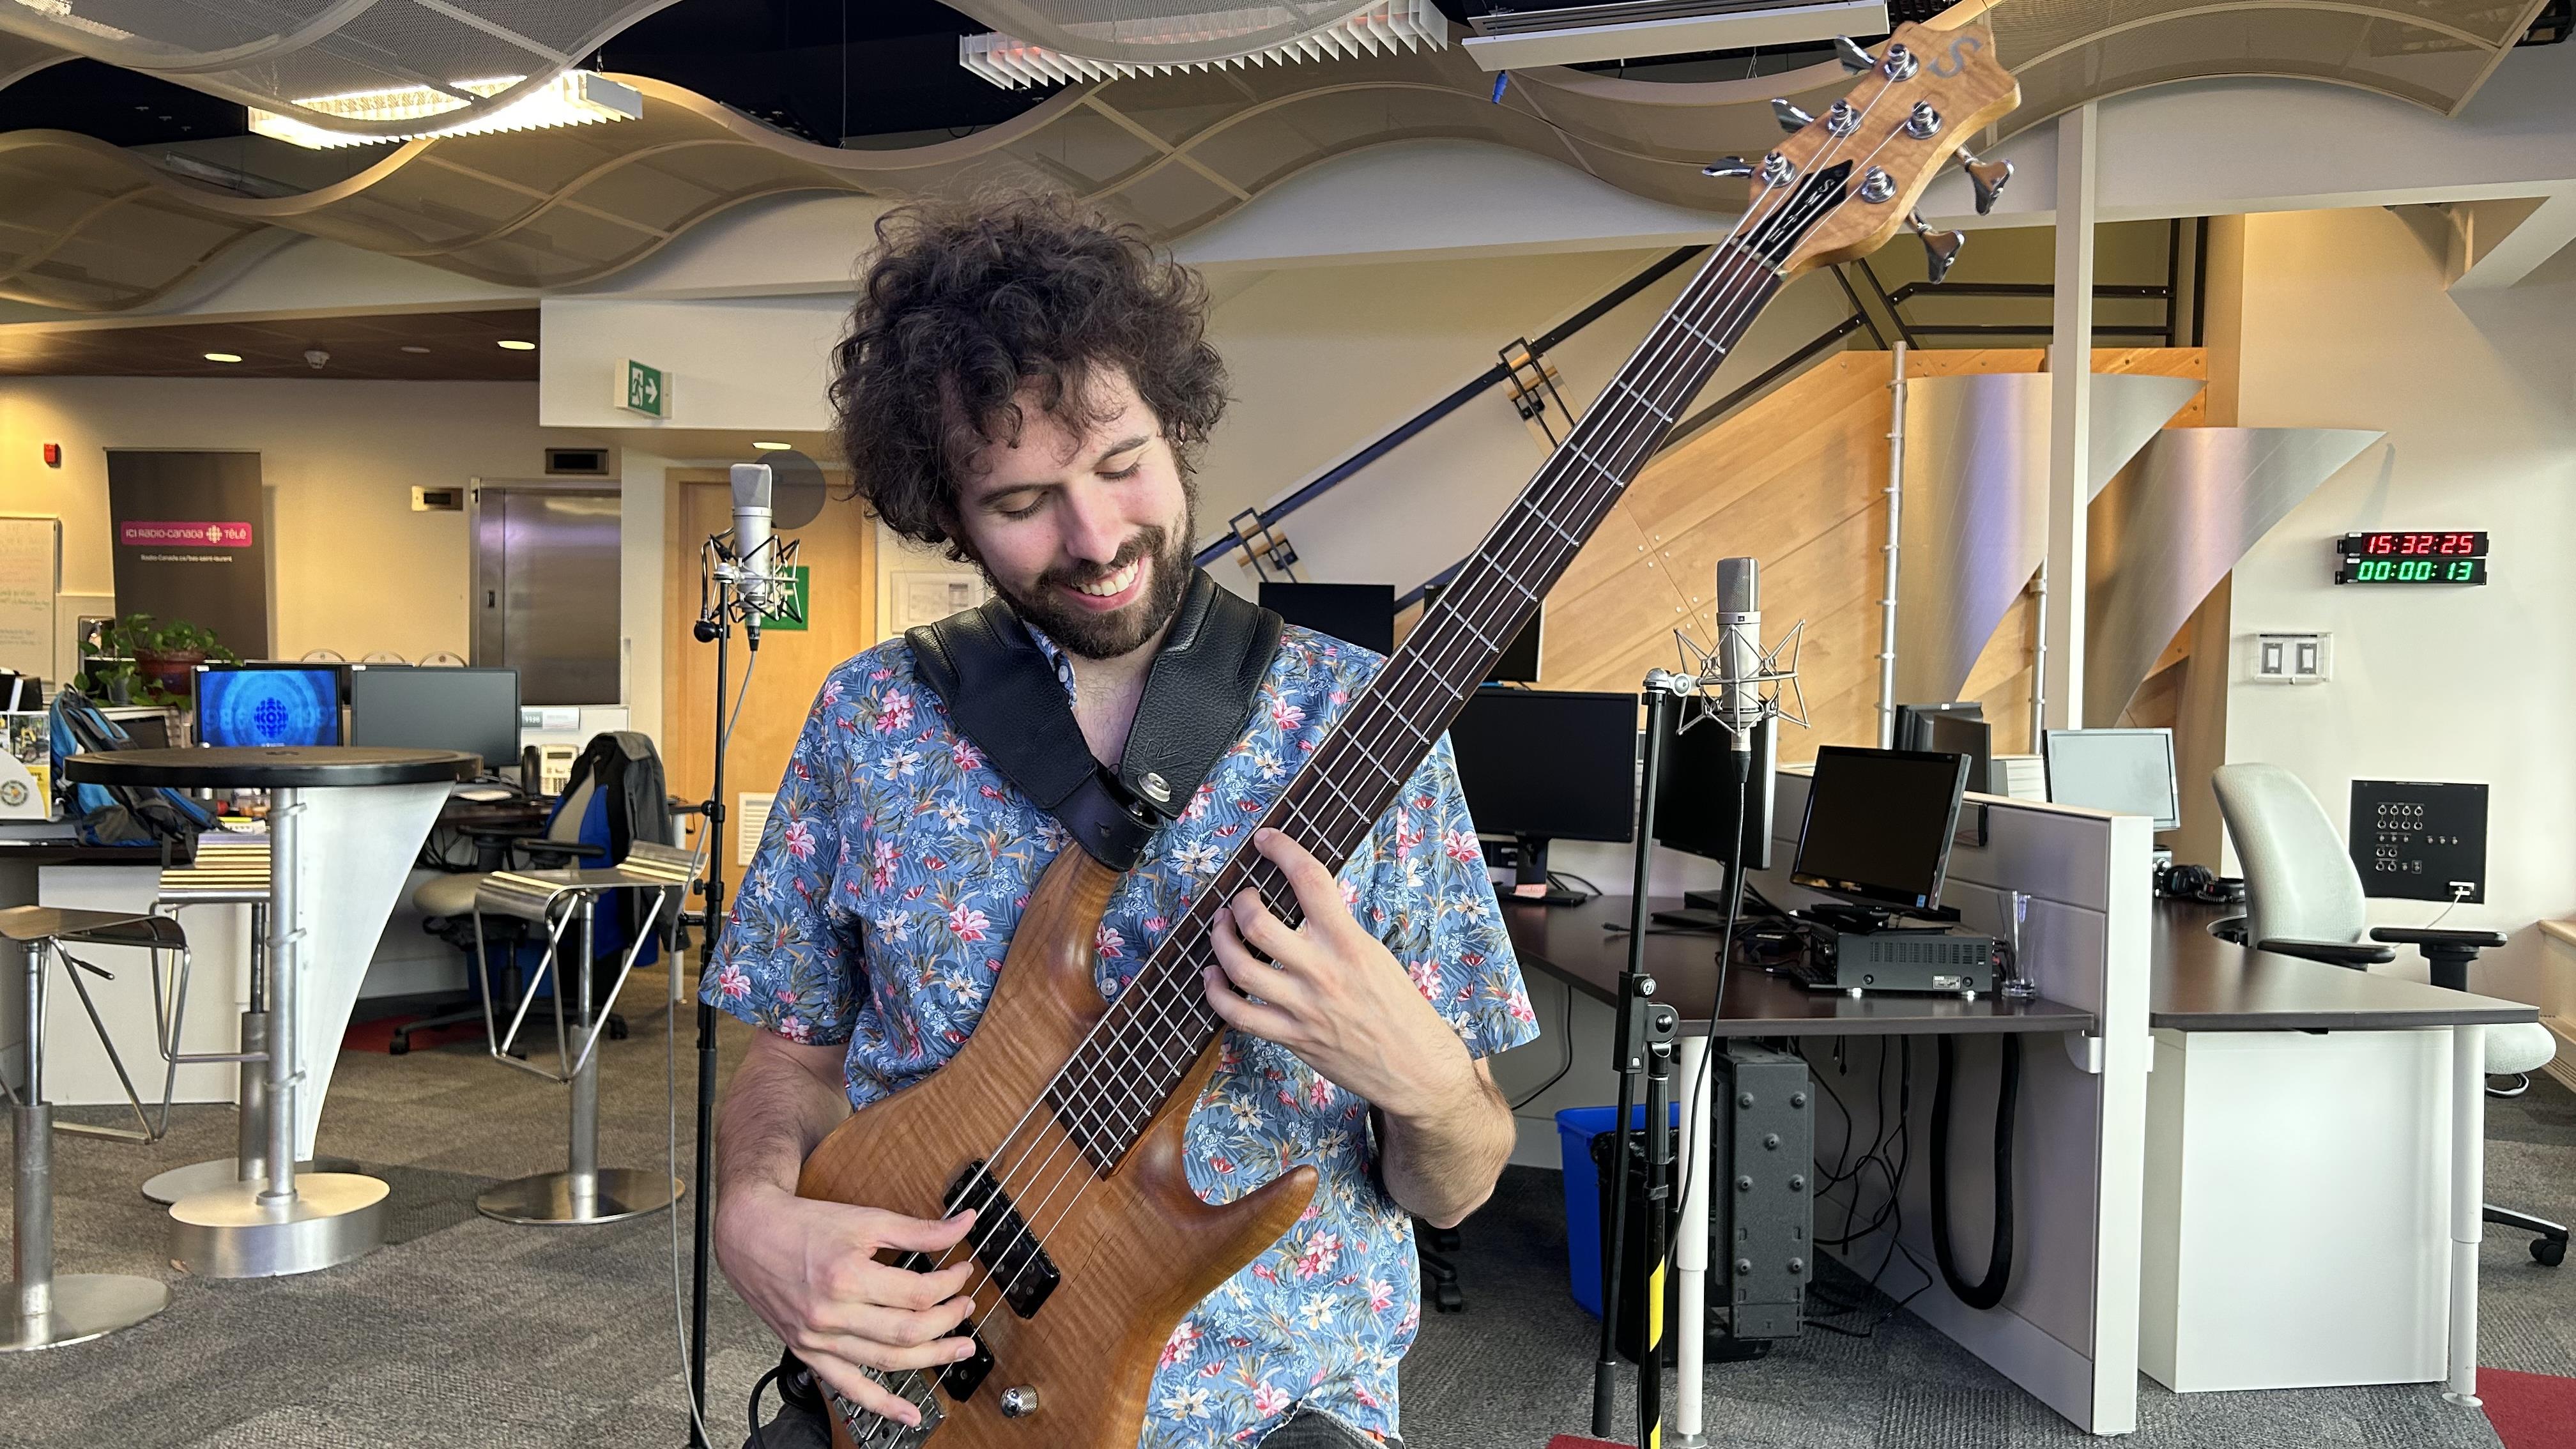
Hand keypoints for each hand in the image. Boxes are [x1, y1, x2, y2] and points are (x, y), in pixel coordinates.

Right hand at [714, 1181, 979, 1427]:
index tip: (961, 1271)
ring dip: (931, 1358)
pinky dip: (881, 1404)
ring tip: (958, 1349)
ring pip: (887, 1361)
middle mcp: (832, 1314)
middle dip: (948, 1321)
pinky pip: (849, 1388)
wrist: (750, 1235)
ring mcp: (819, 1339)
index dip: (950, 1284)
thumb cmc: (803, 1225)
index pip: (917, 1293)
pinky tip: (909, 1414)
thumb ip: (919, 1230)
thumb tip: (964, 1225)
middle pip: (907, 1332)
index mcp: (847, 1276)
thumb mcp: (866, 1219)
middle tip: (965, 1307)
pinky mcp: (809, 1352)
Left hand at [1202, 826, 1474, 1118]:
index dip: (1283, 850)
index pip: (1311, 879)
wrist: (1417, 1069)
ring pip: (1240, 966)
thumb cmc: (1402, 1011)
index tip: (1267, 839)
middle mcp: (1323, 972)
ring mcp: (1303, 1007)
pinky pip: (1238, 1015)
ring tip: (1222, 927)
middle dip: (1241, 902)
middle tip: (1242, 898)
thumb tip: (1304, 908)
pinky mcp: (1291, 1038)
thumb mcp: (1376, 956)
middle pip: (1259, 923)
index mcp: (1350, 943)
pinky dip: (1217, 992)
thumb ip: (1338, 932)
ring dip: (1220, 940)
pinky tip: (1213, 978)